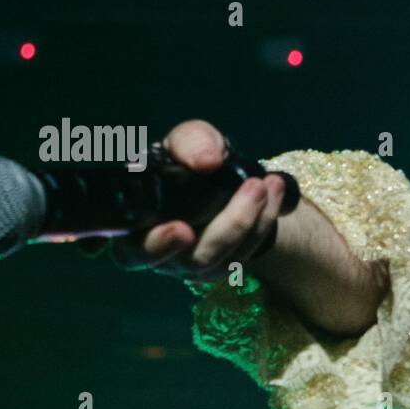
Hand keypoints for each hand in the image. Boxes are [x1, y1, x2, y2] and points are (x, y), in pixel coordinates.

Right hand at [101, 120, 290, 279]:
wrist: (220, 176)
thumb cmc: (188, 159)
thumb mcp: (186, 141)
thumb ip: (189, 143)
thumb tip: (206, 161)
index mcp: (135, 227)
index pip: (134, 251)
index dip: (158, 245)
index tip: (183, 229)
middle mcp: (162, 254)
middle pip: (192, 260)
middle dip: (227, 228)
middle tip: (252, 189)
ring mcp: (194, 266)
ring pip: (225, 259)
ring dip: (252, 218)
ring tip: (266, 182)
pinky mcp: (223, 267)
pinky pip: (248, 253)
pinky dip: (265, 219)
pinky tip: (275, 189)